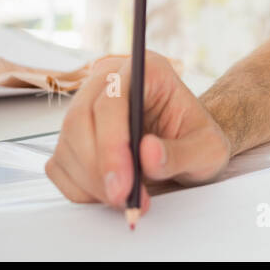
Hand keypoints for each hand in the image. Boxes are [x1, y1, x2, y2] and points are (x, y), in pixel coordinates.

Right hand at [45, 50, 231, 215]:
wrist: (188, 148)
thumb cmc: (197, 141)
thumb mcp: (208, 149)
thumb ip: (183, 153)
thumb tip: (148, 154)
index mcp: (145, 69)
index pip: (111, 99)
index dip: (112, 142)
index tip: (124, 182)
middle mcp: (109, 81)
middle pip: (80, 120)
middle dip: (99, 168)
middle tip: (124, 199)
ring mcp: (86, 106)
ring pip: (67, 145)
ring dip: (92, 182)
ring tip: (128, 199)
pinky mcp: (73, 136)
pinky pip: (60, 165)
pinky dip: (82, 188)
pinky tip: (111, 193)